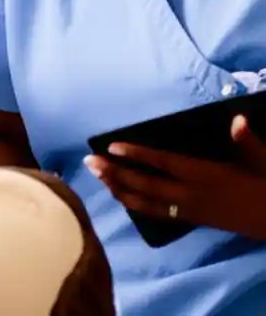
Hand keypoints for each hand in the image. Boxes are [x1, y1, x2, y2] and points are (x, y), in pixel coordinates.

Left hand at [83, 114, 265, 239]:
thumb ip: (246, 141)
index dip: (137, 155)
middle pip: (145, 185)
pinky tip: (120, 196)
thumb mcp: (263, 162)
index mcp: (206, 176)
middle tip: (89, 162)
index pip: (164, 164)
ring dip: (119, 189)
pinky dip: (135, 204)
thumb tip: (237, 118)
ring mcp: (189, 211)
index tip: (112, 147)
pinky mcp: (192, 220)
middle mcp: (191, 195)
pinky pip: (156, 213)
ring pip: (146, 203)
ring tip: (97, 177)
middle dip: (115, 174)